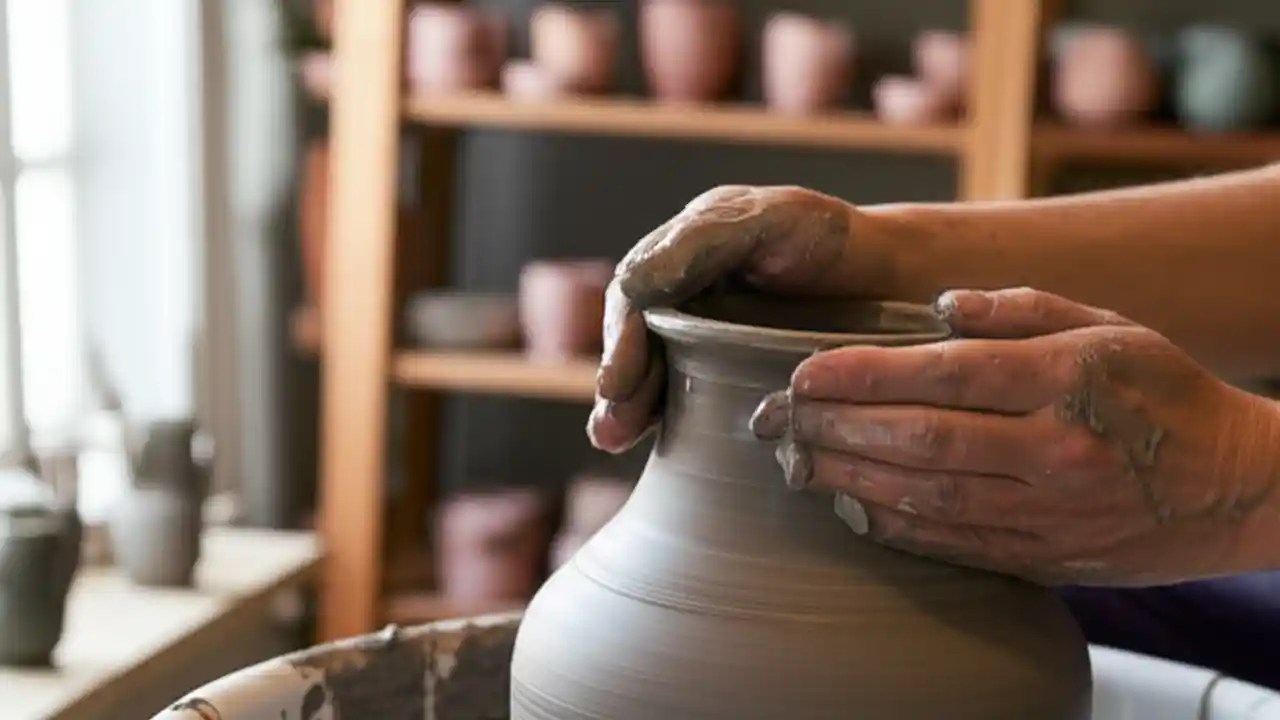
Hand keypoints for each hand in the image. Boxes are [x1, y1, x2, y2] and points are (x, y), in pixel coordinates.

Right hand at [589, 185, 903, 452]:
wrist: (902, 279)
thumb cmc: (837, 241)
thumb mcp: (772, 220)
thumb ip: (701, 241)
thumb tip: (631, 284)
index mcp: (685, 254)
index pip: (635, 299)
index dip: (621, 341)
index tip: (617, 384)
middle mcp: (687, 297)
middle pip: (636, 345)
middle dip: (620, 388)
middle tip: (611, 431)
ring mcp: (709, 341)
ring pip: (656, 378)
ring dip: (633, 411)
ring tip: (615, 442)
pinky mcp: (736, 379)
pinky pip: (694, 403)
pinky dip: (674, 427)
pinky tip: (662, 453)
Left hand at [751, 288, 1279, 585]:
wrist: (1238, 486)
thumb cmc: (1163, 391)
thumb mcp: (1108, 326)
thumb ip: (1022, 309)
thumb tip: (939, 304)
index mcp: (1066, 379)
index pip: (943, 375)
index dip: (860, 375)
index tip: (800, 374)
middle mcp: (1055, 449)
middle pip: (920, 440)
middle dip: (833, 429)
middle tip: (773, 420)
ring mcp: (1051, 511)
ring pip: (927, 498)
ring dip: (848, 480)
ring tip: (793, 461)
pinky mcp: (1047, 556)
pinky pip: (955, 544)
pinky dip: (894, 528)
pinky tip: (849, 509)